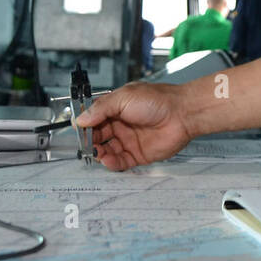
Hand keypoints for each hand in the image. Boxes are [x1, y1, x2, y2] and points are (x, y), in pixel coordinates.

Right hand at [74, 81, 191, 170]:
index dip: (85, 125)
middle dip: (90, 141)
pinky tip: (107, 159)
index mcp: (116, 108)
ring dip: (99, 153)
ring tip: (96, 152)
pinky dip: (111, 163)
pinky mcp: (138, 154)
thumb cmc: (158, 100)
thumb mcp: (124, 98)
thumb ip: (101, 109)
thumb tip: (82, 119)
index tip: (79, 130)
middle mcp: (121, 125)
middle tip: (86, 143)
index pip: (94, 119)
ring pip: (107, 150)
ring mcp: (129, 140)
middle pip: (98, 136)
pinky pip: (120, 162)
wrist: (182, 114)